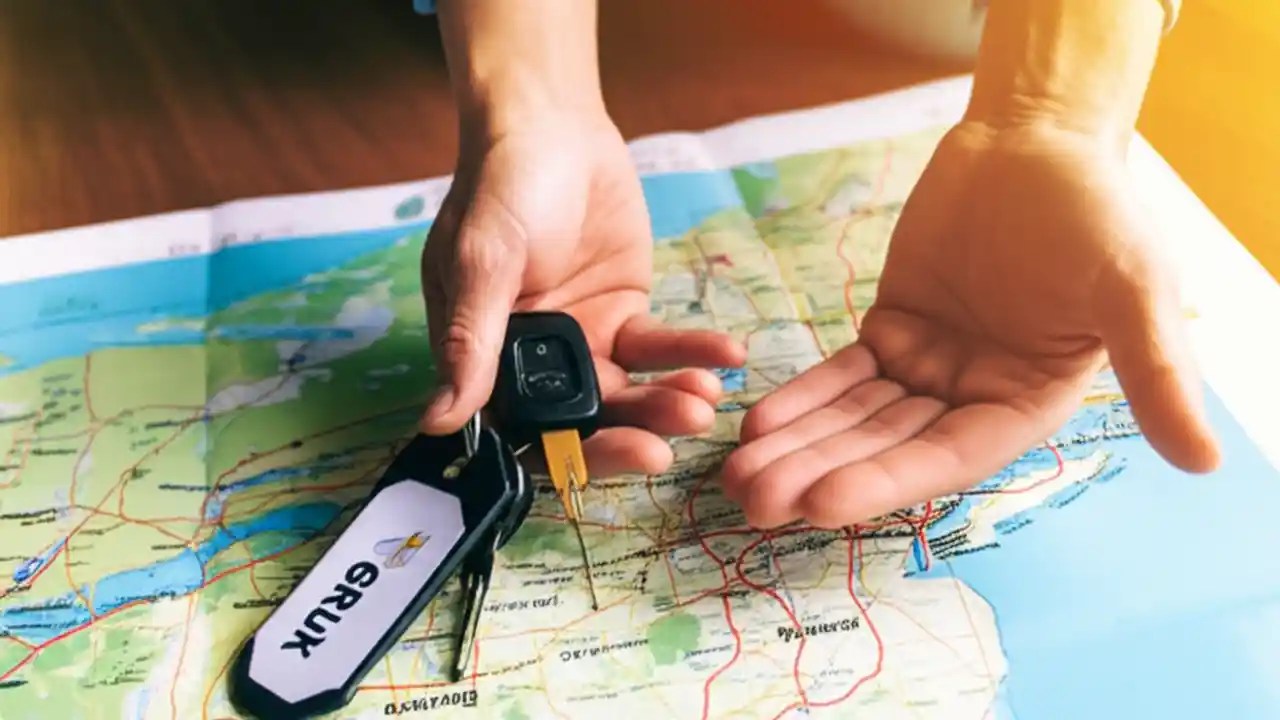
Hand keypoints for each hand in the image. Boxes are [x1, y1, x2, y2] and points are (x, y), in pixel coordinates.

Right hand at [420, 114, 745, 475]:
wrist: (551, 125)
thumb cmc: (501, 186)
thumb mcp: (482, 260)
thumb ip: (470, 342)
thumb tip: (437, 423)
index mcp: (484, 360)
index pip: (525, 434)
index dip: (572, 456)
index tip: (623, 454)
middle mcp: (531, 362)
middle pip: (585, 423)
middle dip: (632, 435)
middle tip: (673, 438)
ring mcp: (582, 341)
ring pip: (629, 393)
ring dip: (667, 402)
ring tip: (706, 399)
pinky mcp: (624, 314)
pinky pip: (660, 348)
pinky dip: (692, 354)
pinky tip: (727, 354)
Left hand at [721, 120, 1219, 528]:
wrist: (1033, 141)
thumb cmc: (1092, 211)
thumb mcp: (1132, 288)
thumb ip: (1157, 372)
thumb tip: (1207, 459)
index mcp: (1027, 406)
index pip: (947, 457)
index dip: (884, 481)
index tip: (819, 503)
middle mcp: (973, 398)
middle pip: (885, 446)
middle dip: (819, 471)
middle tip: (752, 499)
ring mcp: (929, 368)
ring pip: (853, 417)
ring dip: (798, 445)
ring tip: (737, 475)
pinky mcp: (891, 331)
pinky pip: (839, 373)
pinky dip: (801, 397)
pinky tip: (756, 421)